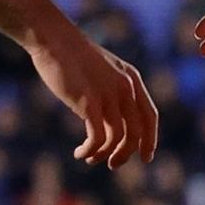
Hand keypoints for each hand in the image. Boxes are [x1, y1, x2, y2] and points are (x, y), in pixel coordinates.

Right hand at [25, 15, 157, 165]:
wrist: (53, 39)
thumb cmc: (72, 56)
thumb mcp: (101, 71)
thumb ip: (111, 91)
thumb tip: (109, 120)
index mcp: (132, 79)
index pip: (150, 116)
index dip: (150, 139)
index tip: (146, 157)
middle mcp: (125, 88)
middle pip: (137, 132)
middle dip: (125, 153)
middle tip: (112, 164)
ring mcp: (108, 94)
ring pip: (119, 138)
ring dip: (105, 154)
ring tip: (90, 158)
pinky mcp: (89, 102)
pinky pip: (98, 138)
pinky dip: (91, 150)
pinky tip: (80, 153)